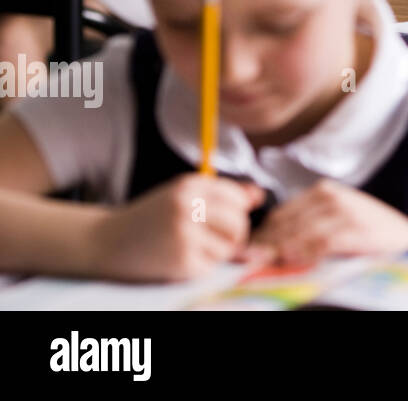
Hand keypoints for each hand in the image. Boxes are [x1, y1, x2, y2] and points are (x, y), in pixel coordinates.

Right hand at [92, 174, 264, 281]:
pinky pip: (211, 266)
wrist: (105, 241)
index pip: (237, 198)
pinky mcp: (179, 261)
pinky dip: (201, 267)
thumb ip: (222, 194)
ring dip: (217, 252)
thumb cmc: (151, 217)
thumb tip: (258, 196)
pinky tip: (180, 259)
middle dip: (233, 234)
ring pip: (228, 247)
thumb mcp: (183, 196)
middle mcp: (187, 207)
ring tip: (193, 247)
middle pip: (238, 223)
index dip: (236, 211)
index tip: (222, 218)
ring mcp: (183, 235)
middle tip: (212, 238)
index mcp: (189, 185)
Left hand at [248, 179, 407, 265]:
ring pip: (298, 232)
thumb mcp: (339, 225)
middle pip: (284, 224)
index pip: (279, 216)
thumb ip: (306, 230)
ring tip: (274, 264)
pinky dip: (307, 253)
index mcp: (325, 192)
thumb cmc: (373, 239)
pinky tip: (300, 262)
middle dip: (267, 246)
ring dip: (281, 251)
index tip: (248, 259)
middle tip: (252, 264)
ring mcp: (345, 211)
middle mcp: (332, 196)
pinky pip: (321, 241)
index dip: (262, 238)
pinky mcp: (356, 228)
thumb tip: (260, 250)